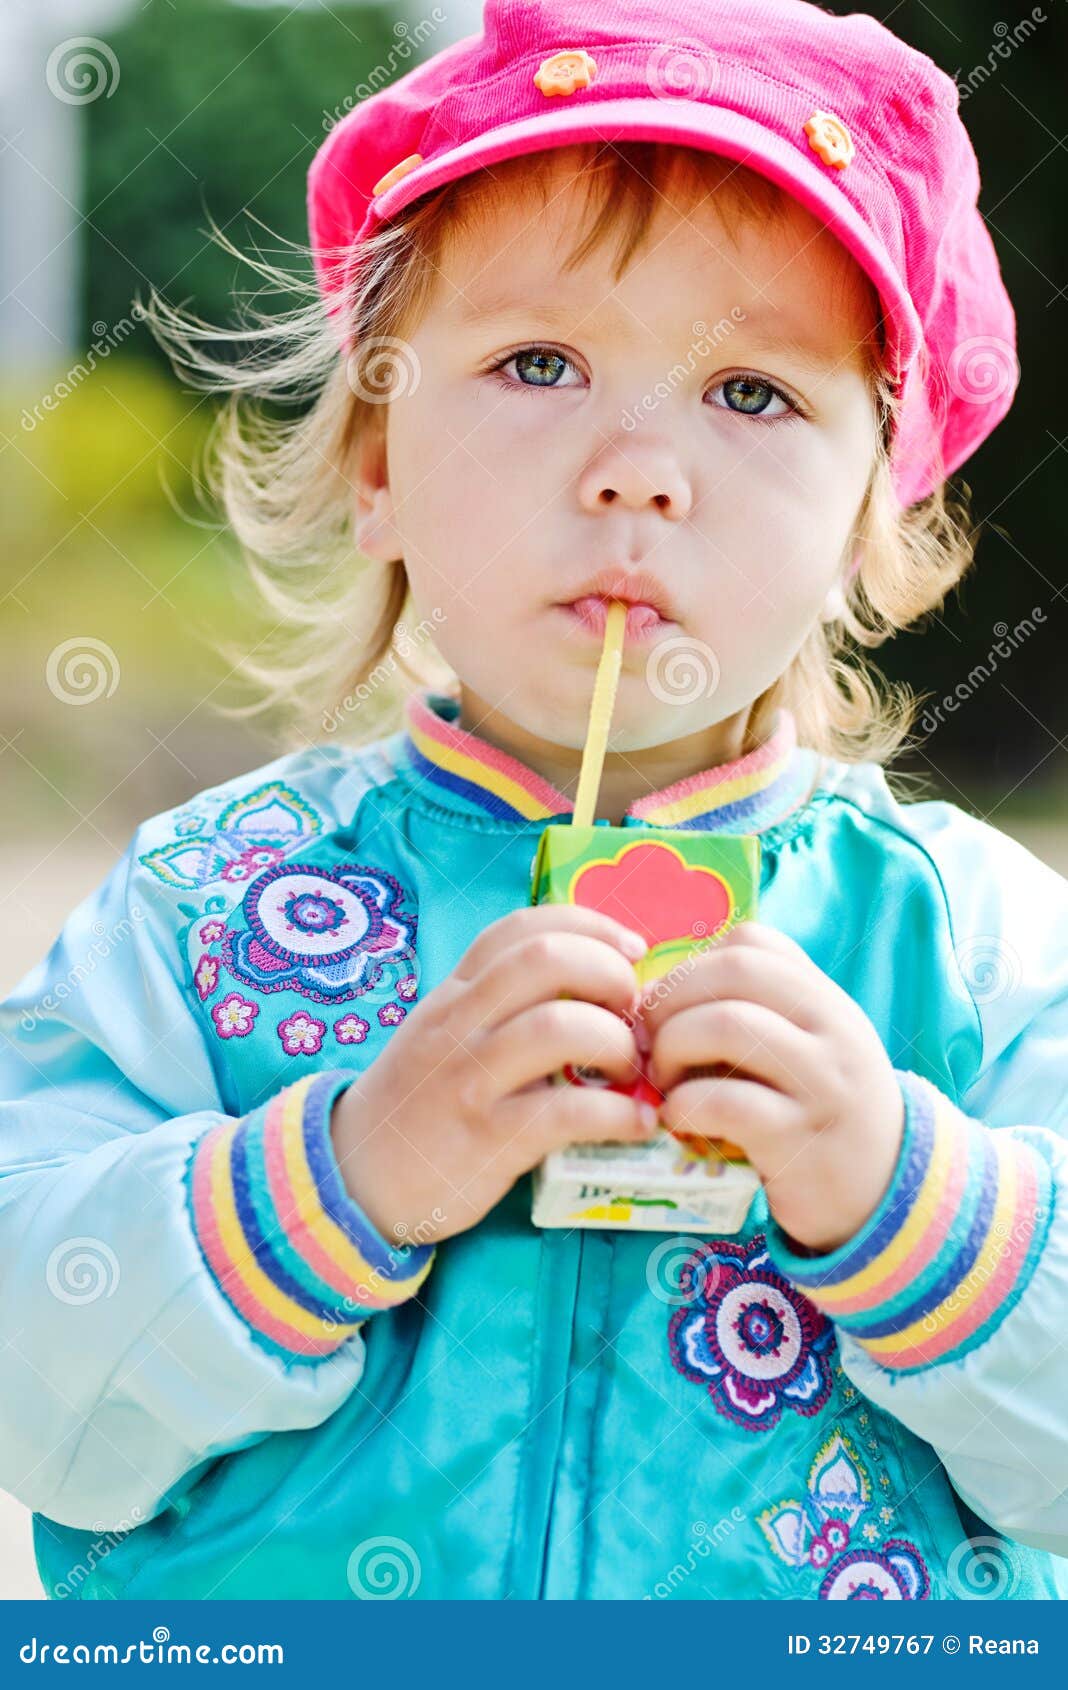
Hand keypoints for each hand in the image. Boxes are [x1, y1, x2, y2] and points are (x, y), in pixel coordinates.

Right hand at [331, 904, 655, 1247]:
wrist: (354, 1176)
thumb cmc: (418, 1101)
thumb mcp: (443, 1034)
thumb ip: (498, 1006)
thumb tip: (591, 987)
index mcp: (453, 994)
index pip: (520, 929)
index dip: (588, 925)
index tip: (632, 949)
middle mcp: (459, 1025)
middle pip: (545, 959)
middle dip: (609, 974)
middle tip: (635, 1011)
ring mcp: (469, 1079)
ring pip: (558, 1028)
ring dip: (617, 1042)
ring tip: (632, 1070)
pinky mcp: (486, 1139)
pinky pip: (565, 1112)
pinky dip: (617, 1114)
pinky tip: (636, 1122)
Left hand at [635, 921, 905, 1254]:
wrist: (885, 1194)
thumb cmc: (822, 1114)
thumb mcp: (811, 1049)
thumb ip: (759, 1013)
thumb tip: (658, 995)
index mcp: (825, 1000)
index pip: (752, 942)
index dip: (692, 965)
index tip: (665, 1005)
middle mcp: (830, 1030)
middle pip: (734, 971)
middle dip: (670, 999)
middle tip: (646, 1040)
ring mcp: (820, 1082)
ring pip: (726, 1025)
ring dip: (672, 1048)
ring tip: (662, 1080)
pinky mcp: (798, 1138)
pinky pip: (724, 1101)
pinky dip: (683, 1104)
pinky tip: (679, 1119)